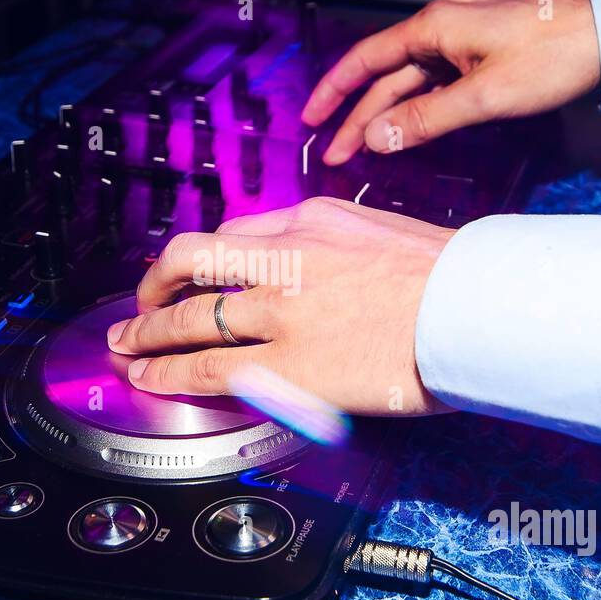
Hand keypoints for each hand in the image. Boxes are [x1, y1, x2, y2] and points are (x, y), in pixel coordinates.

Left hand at [106, 197, 453, 415]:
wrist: (472, 310)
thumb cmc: (450, 277)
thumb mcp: (388, 235)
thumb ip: (343, 246)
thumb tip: (327, 271)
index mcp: (312, 220)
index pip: (235, 232)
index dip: (203, 258)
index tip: (193, 273)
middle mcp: (283, 257)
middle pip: (192, 262)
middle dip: (154, 285)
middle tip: (139, 303)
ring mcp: (278, 312)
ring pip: (188, 316)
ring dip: (148, 331)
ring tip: (128, 344)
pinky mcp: (284, 366)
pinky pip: (207, 367)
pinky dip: (168, 373)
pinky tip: (150, 379)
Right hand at [302, 0, 600, 164]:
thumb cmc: (553, 53)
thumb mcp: (484, 95)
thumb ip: (426, 119)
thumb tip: (377, 139)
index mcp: (433, 28)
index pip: (365, 60)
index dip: (334, 91)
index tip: (310, 119)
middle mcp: (442, 31)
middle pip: (386, 78)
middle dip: (358, 117)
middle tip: (334, 154)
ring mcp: (464, 43)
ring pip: (413, 85)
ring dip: (388, 118)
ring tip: (365, 151)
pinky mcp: (484, 57)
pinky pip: (439, 86)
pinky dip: (420, 111)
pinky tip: (410, 132)